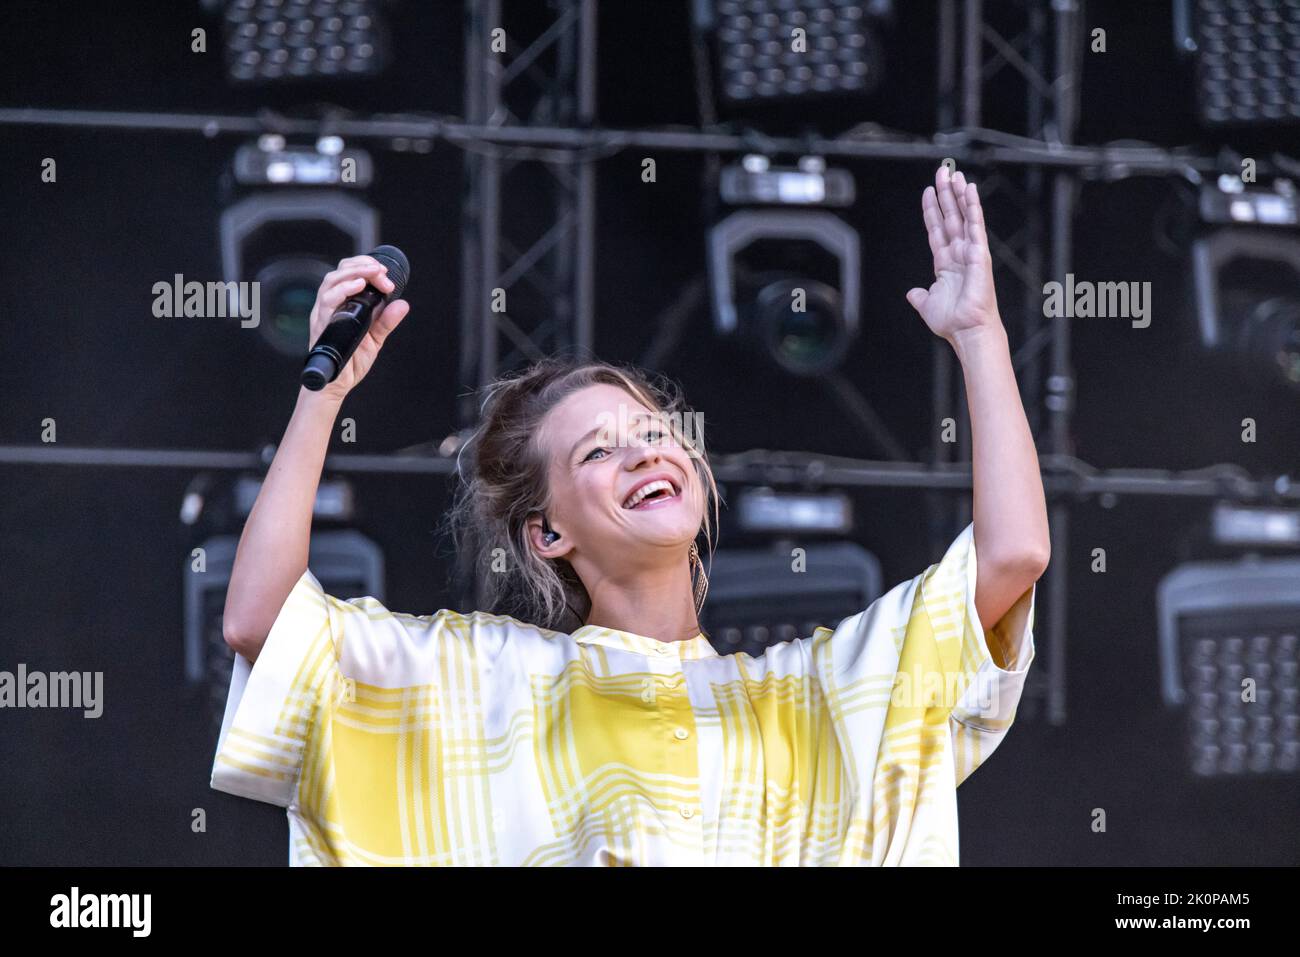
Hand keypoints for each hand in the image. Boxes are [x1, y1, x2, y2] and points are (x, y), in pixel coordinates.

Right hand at [305, 255, 409, 401]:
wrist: (338, 384)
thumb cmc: (352, 359)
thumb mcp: (376, 337)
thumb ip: (387, 321)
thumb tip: (402, 304)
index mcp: (341, 304)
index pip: (348, 273)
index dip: (365, 266)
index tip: (385, 272)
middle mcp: (330, 305)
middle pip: (339, 271)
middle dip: (362, 266)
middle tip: (382, 271)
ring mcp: (324, 313)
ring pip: (331, 281)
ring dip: (354, 273)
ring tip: (373, 273)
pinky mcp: (321, 324)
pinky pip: (328, 301)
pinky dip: (343, 290)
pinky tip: (358, 286)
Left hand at [905, 164, 1001, 344]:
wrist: (967, 331)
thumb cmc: (952, 322)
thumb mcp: (928, 305)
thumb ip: (920, 297)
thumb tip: (912, 293)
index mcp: (945, 263)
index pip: (937, 230)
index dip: (932, 211)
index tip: (928, 192)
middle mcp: (958, 253)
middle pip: (950, 216)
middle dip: (945, 194)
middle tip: (942, 171)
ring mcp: (970, 251)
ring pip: (962, 216)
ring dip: (958, 194)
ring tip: (954, 173)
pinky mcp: (979, 252)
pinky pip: (975, 224)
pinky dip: (973, 206)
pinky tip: (970, 190)